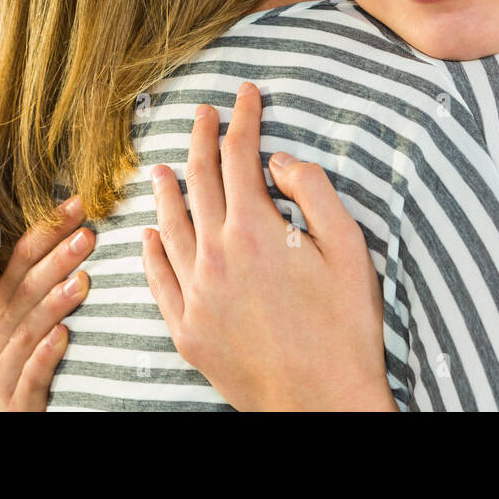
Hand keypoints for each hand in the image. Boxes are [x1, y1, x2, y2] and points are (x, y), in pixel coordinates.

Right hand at [0, 195, 95, 410]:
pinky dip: (45, 354)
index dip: (46, 232)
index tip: (77, 204)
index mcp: (5, 310)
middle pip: (24, 290)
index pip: (20, 262)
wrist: (39, 417)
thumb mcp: (49, 319)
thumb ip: (61, 283)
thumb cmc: (51, 361)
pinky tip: (64, 336)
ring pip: (26, 330)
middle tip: (88, 235)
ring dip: (53, 303)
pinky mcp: (18, 402)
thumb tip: (91, 229)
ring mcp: (5, 370)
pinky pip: (30, 376)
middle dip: (55, 260)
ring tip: (82, 282)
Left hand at [142, 81, 396, 410]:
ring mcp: (195, 296)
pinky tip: (148, 234)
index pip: (240, 157)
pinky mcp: (187, 330)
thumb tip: (278, 161)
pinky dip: (150, 250)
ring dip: (166, 190)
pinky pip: (158, 279)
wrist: (324, 405)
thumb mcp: (350, 249)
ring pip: (169, 227)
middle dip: (202, 139)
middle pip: (199, 182)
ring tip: (162, 166)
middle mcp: (215, 257)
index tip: (246, 94)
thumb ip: (313, 192)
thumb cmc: (346, 328)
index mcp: (255, 231)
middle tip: (203, 112)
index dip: (244, 119)